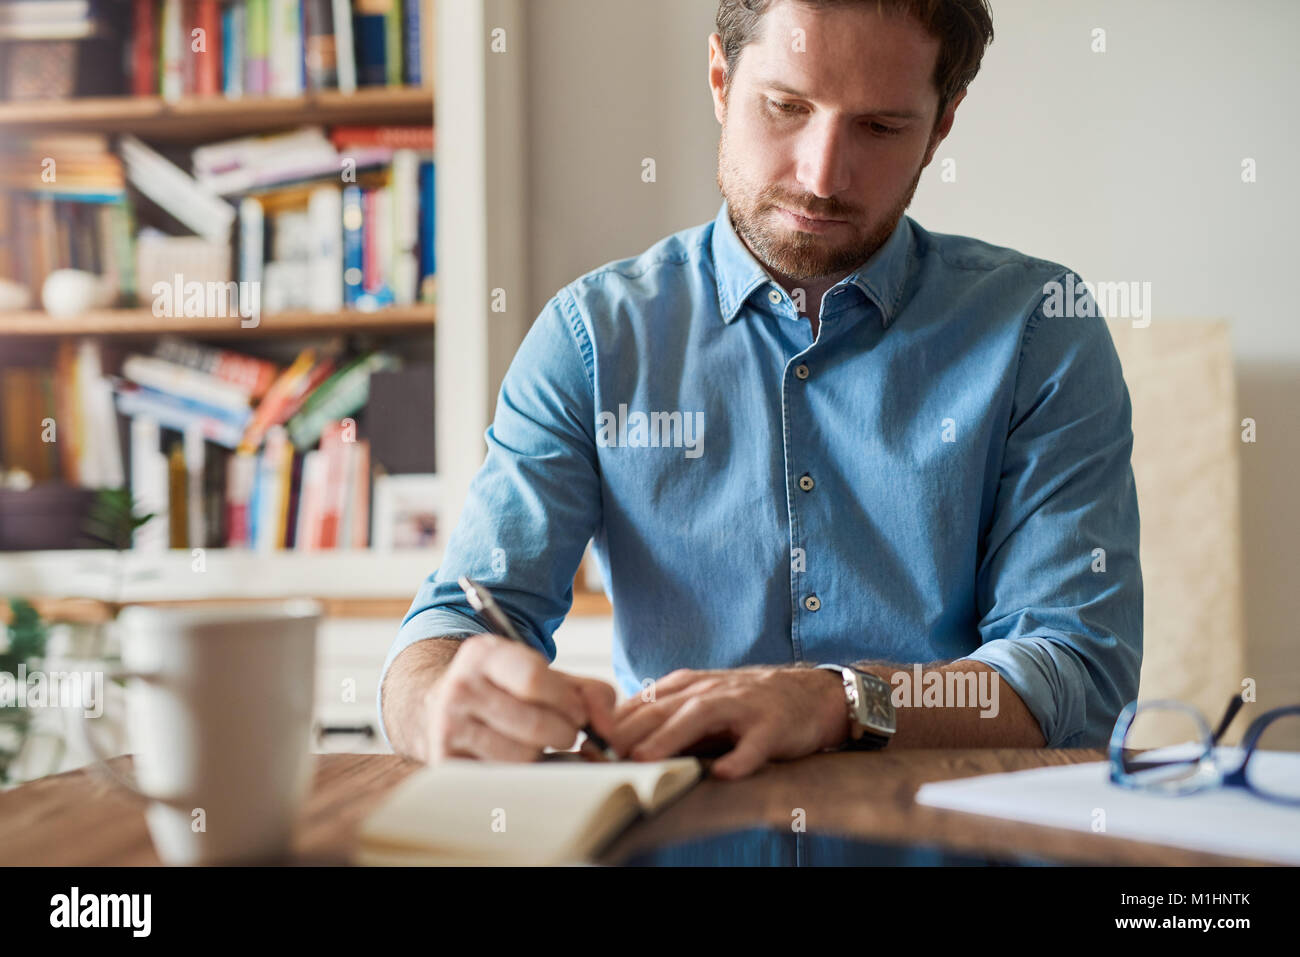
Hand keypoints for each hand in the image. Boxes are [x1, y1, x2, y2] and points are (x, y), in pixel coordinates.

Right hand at [418, 633, 616, 761]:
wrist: (440, 706)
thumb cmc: (506, 691)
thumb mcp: (543, 676)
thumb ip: (589, 693)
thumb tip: (608, 728)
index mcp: (485, 654)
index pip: (535, 679)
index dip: (568, 702)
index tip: (578, 713)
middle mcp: (461, 687)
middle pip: (533, 724)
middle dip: (564, 733)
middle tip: (566, 733)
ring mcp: (448, 726)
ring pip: (520, 756)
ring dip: (541, 755)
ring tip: (538, 744)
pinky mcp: (445, 761)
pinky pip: (503, 777)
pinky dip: (522, 773)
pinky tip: (519, 759)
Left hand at [606, 666, 848, 778]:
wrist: (810, 693)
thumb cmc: (746, 705)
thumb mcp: (700, 704)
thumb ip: (663, 720)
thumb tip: (615, 745)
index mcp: (687, 687)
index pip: (641, 705)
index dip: (611, 725)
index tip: (585, 747)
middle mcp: (710, 691)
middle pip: (662, 709)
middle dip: (628, 732)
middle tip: (600, 757)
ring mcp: (742, 706)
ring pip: (700, 718)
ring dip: (670, 738)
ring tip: (645, 759)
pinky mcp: (772, 725)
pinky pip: (755, 743)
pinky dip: (740, 757)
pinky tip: (725, 772)